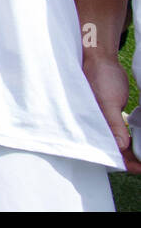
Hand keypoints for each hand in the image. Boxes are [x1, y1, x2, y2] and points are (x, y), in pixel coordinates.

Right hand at [82, 50, 140, 172]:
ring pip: (119, 142)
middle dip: (129, 159)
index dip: (124, 162)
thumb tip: (121, 145)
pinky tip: (137, 141)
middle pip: (114, 149)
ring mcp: (104, 120)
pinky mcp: (112, 114)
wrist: (101, 59)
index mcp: (92, 124)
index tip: (140, 168)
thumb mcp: (108, 101)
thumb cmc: (98, 76)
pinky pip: (122, 131)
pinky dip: (131, 137)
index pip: (108, 150)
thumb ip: (113, 124)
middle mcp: (97, 125)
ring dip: (131, 149)